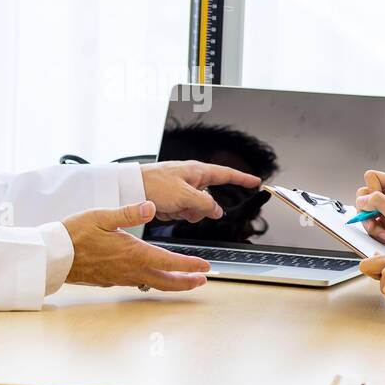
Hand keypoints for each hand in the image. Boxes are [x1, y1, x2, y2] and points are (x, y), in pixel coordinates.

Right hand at [64, 200, 211, 290]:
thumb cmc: (75, 234)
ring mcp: (121, 277)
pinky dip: (153, 282)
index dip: (189, 265)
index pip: (169, 262)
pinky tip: (154, 277)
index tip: (205, 267)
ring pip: (153, 284)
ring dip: (172, 284)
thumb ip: (129, 212)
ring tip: (185, 282)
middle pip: (166, 281)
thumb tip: (150, 206)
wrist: (54, 255)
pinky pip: (138, 283)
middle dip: (187, 282)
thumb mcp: (102, 215)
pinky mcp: (112, 281)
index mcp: (133, 252)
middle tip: (203, 280)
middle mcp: (130, 269)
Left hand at [141, 160, 262, 222]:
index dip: (242, 179)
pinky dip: (172, 213)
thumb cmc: (154, 184)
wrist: (129, 188)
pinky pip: (180, 211)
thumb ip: (206, 204)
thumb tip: (218, 211)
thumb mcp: (185, 196)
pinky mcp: (170, 197)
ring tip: (169, 206)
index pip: (227, 174)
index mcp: (198, 171)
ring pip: (194, 209)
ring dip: (183, 212)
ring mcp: (180, 188)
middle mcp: (191, 178)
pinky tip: (162, 208)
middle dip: (198, 209)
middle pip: (208, 200)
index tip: (255, 181)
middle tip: (184, 208)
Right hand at [354, 170, 384, 287]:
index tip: (377, 205)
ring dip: (372, 225)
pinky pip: (370, 224)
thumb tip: (361, 199)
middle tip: (375, 221)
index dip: (371, 191)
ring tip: (384, 234)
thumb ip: (378, 203)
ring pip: (365, 212)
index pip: (372, 177)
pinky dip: (376, 232)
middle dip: (368, 212)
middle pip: (365, 195)